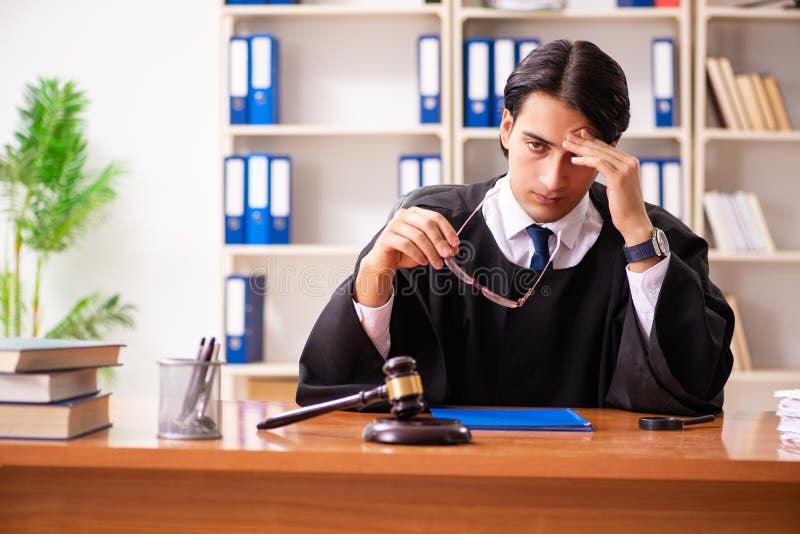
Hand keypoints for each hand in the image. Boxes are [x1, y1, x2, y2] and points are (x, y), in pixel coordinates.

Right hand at [355, 207, 458, 306]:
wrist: (384, 262)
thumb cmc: (406, 252)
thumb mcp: (426, 248)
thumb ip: (439, 245)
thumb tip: (454, 248)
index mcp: (415, 213)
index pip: (435, 217)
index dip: (447, 230)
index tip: (455, 244)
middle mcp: (404, 215)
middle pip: (427, 224)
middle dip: (440, 241)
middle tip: (448, 255)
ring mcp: (393, 225)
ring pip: (418, 236)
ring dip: (430, 251)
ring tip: (438, 264)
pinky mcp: (386, 237)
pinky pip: (406, 244)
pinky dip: (417, 254)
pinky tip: (424, 262)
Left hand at [564, 129, 652, 245]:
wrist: (634, 221)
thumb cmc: (624, 207)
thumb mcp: (618, 185)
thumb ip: (612, 173)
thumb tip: (601, 167)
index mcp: (630, 162)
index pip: (608, 147)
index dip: (593, 140)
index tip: (579, 135)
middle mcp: (630, 162)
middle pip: (603, 147)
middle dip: (584, 141)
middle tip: (569, 136)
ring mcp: (626, 168)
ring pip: (599, 153)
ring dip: (581, 148)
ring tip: (566, 145)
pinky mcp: (619, 177)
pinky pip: (599, 163)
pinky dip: (586, 160)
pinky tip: (574, 160)